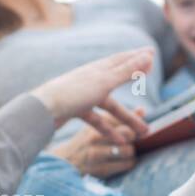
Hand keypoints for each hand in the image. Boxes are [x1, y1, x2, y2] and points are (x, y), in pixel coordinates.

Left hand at [30, 48, 153, 142]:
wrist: (41, 112)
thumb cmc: (72, 94)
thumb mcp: (104, 82)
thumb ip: (127, 71)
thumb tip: (149, 55)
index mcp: (98, 69)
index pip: (122, 60)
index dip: (137, 57)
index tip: (152, 54)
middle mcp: (91, 80)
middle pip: (118, 84)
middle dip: (136, 90)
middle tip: (153, 82)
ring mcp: (82, 95)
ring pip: (110, 107)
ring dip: (127, 119)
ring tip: (144, 132)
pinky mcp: (75, 110)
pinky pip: (96, 120)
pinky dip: (108, 130)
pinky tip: (119, 141)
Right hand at [51, 106, 146, 177]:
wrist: (66, 160)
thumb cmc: (86, 140)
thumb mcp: (99, 124)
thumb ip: (120, 117)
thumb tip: (142, 110)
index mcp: (95, 122)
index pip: (124, 120)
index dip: (136, 126)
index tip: (141, 130)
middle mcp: (95, 137)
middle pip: (128, 134)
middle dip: (134, 138)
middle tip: (132, 141)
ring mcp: (96, 154)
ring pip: (128, 150)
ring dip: (131, 152)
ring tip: (127, 152)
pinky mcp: (99, 169)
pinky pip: (125, 165)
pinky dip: (129, 163)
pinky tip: (123, 161)